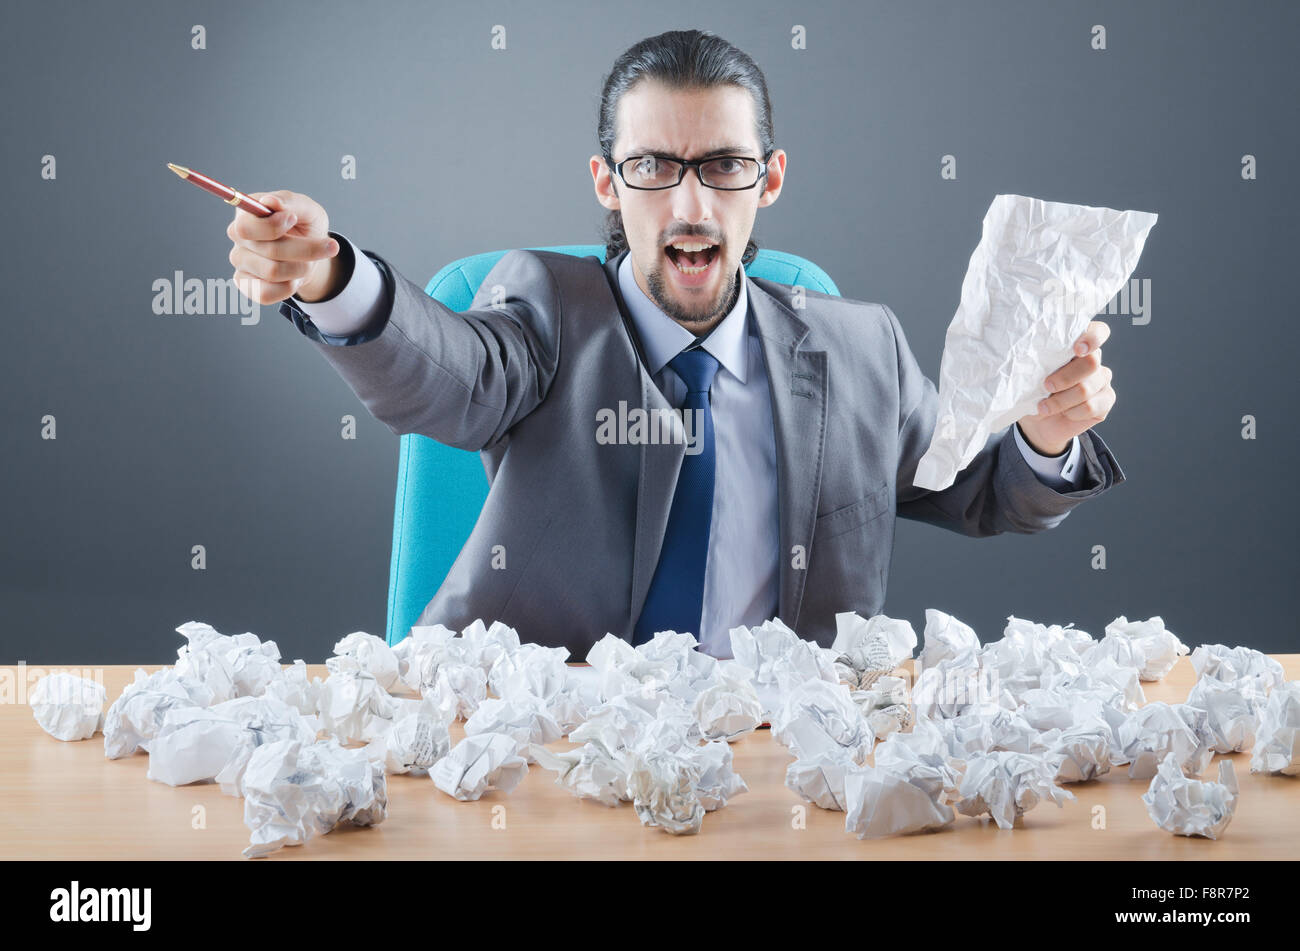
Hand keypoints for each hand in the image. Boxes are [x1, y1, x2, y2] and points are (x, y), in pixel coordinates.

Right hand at [227, 190, 340, 304]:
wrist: (310, 254)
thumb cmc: (304, 226)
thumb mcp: (308, 210)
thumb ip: (290, 202)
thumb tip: (270, 201)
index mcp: (247, 214)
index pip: (247, 226)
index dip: (272, 226)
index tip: (294, 219)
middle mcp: (239, 238)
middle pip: (269, 250)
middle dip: (305, 250)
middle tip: (330, 246)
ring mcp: (241, 263)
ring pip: (272, 272)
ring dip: (302, 268)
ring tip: (310, 262)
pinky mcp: (247, 285)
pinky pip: (264, 294)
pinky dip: (289, 287)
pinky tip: (295, 278)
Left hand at [1017, 320, 1115, 454]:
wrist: (1038, 422)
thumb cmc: (1033, 391)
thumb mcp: (1032, 375)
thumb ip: (1041, 362)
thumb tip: (1035, 358)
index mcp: (1077, 346)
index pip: (1098, 331)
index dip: (1092, 338)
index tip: (1077, 350)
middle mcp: (1094, 360)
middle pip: (1091, 362)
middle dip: (1064, 378)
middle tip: (1046, 386)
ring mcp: (1102, 380)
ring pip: (1086, 388)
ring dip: (1060, 401)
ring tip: (1044, 406)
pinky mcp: (1106, 400)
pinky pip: (1091, 406)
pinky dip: (1071, 412)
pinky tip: (1064, 413)